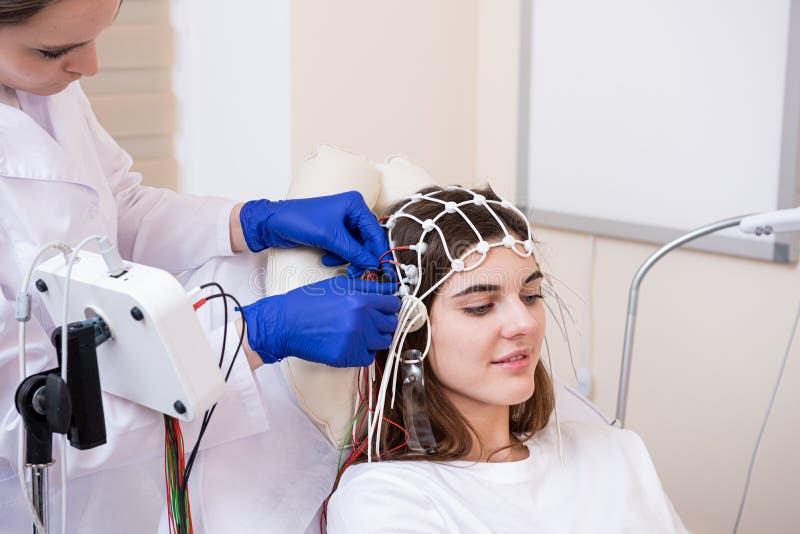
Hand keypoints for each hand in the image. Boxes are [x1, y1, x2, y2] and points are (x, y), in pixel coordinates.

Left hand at [239, 191, 392, 277]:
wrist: (272, 223)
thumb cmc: (298, 220)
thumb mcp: (330, 238)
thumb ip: (354, 252)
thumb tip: (373, 264)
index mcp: (355, 205)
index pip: (375, 232)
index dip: (379, 252)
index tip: (382, 269)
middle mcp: (352, 212)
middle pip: (367, 241)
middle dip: (361, 258)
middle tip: (358, 272)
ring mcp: (343, 223)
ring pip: (356, 247)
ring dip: (348, 259)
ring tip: (334, 263)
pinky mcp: (334, 233)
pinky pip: (345, 249)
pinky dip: (339, 257)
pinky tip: (326, 258)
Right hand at [239, 277, 399, 366]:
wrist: (285, 324)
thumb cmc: (307, 303)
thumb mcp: (337, 286)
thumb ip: (367, 287)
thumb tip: (389, 289)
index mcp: (360, 299)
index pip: (393, 305)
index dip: (391, 307)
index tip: (387, 309)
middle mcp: (360, 320)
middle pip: (391, 325)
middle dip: (384, 323)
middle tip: (371, 323)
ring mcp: (354, 339)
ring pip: (383, 343)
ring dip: (375, 339)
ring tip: (359, 334)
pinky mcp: (346, 356)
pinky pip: (368, 357)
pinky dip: (363, 353)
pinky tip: (351, 344)